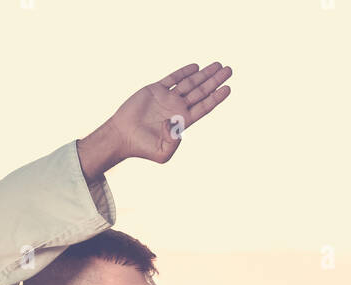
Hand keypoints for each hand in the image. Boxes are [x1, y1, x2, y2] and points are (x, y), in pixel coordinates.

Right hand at [78, 62, 232, 176]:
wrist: (122, 136)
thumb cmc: (142, 148)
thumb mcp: (163, 152)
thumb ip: (174, 142)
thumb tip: (176, 123)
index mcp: (182, 122)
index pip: (204, 107)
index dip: (216, 98)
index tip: (228, 88)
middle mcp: (177, 108)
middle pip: (201, 91)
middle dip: (215, 80)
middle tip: (229, 70)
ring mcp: (167, 97)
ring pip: (190, 82)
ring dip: (204, 74)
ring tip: (218, 65)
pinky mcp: (155, 89)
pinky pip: (172, 78)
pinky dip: (184, 72)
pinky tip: (195, 67)